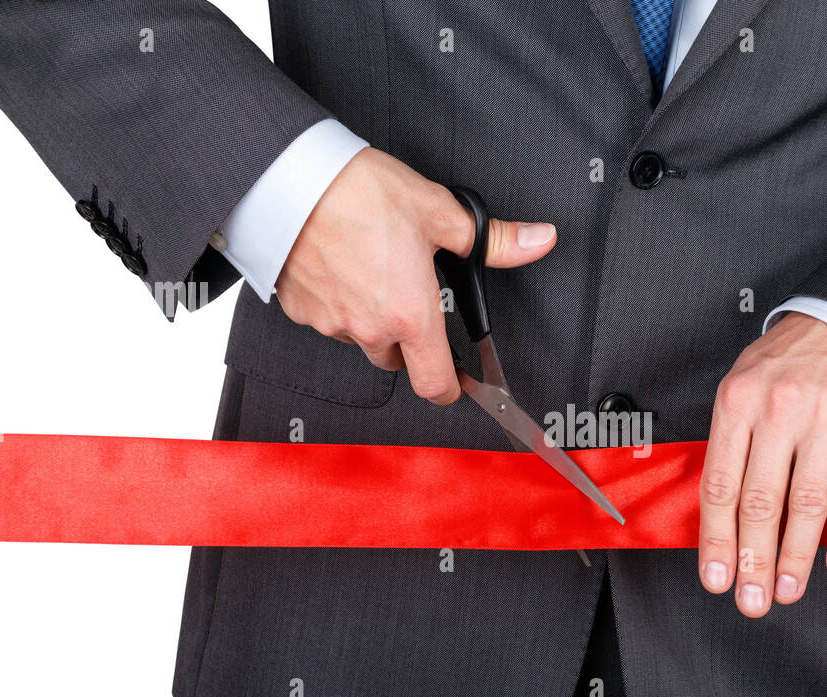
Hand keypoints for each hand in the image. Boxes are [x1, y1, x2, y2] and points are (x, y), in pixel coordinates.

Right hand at [275, 147, 557, 403]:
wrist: (290, 179)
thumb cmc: (358, 193)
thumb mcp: (439, 212)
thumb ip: (491, 241)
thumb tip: (536, 240)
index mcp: (410, 315)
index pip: (436, 385)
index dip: (451, 387)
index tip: (458, 378)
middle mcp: (370, 329)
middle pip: (398, 360)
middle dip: (409, 339)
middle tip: (409, 294)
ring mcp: (331, 323)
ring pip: (361, 338)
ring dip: (371, 318)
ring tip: (372, 269)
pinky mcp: (301, 310)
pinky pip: (327, 319)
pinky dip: (337, 302)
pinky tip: (341, 266)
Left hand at [699, 312, 826, 617]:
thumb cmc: (786, 365)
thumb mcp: (742, 389)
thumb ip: (730, 446)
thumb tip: (717, 520)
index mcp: (737, 402)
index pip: (721, 485)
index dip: (717, 540)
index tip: (716, 579)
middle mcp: (778, 409)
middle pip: (761, 501)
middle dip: (754, 560)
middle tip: (752, 600)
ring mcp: (825, 416)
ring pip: (808, 502)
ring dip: (797, 556)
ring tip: (788, 590)